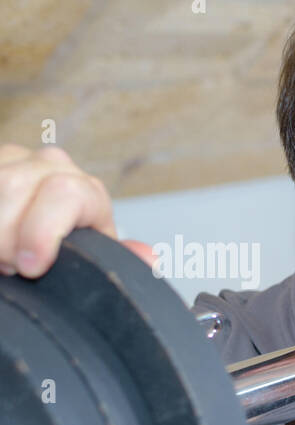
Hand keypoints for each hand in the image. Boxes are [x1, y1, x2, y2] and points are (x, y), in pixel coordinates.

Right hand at [0, 144, 155, 276]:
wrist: (36, 230)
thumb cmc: (65, 249)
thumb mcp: (93, 257)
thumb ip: (120, 259)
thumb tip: (150, 259)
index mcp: (84, 189)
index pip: (66, 194)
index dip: (43, 232)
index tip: (30, 267)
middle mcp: (50, 163)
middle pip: (17, 188)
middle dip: (6, 238)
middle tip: (10, 265)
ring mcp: (13, 157)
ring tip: (3, 253)